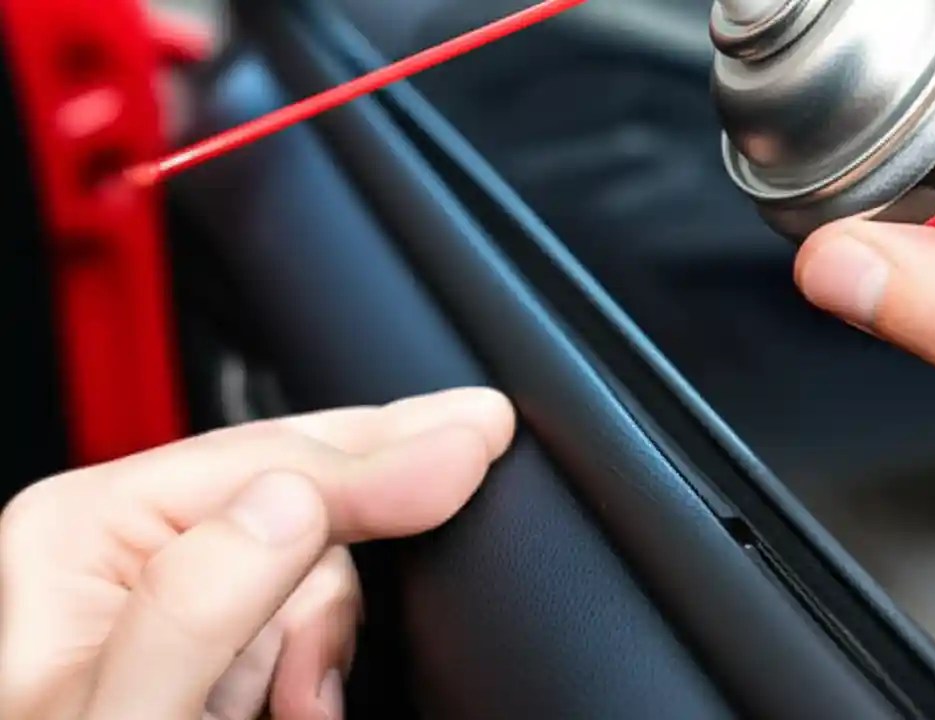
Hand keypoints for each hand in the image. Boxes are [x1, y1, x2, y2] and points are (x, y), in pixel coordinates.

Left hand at [0, 388, 515, 719]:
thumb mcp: (125, 714)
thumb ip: (193, 606)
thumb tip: (290, 502)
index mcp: (86, 530)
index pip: (268, 462)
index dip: (385, 453)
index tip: (472, 444)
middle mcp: (133, 545)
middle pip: (303, 477)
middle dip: (379, 498)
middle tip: (479, 429)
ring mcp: (186, 591)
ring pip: (321, 552)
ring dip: (334, 628)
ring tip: (303, 706)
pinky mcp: (228, 636)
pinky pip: (314, 605)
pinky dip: (333, 650)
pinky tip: (308, 697)